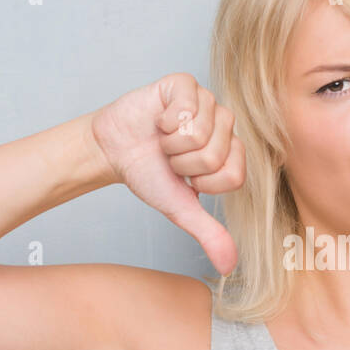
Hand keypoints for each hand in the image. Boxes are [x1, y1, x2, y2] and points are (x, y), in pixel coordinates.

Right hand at [90, 72, 243, 274]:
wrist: (114, 151)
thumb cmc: (150, 174)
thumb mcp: (181, 209)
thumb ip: (208, 233)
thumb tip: (228, 266)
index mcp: (231, 153)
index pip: (235, 176)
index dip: (204, 184)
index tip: (187, 180)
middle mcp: (224, 124)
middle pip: (216, 154)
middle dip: (184, 164)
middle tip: (171, 158)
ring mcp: (206, 101)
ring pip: (200, 131)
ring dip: (173, 144)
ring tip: (164, 140)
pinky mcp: (184, 84)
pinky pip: (186, 106)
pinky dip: (166, 122)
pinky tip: (160, 121)